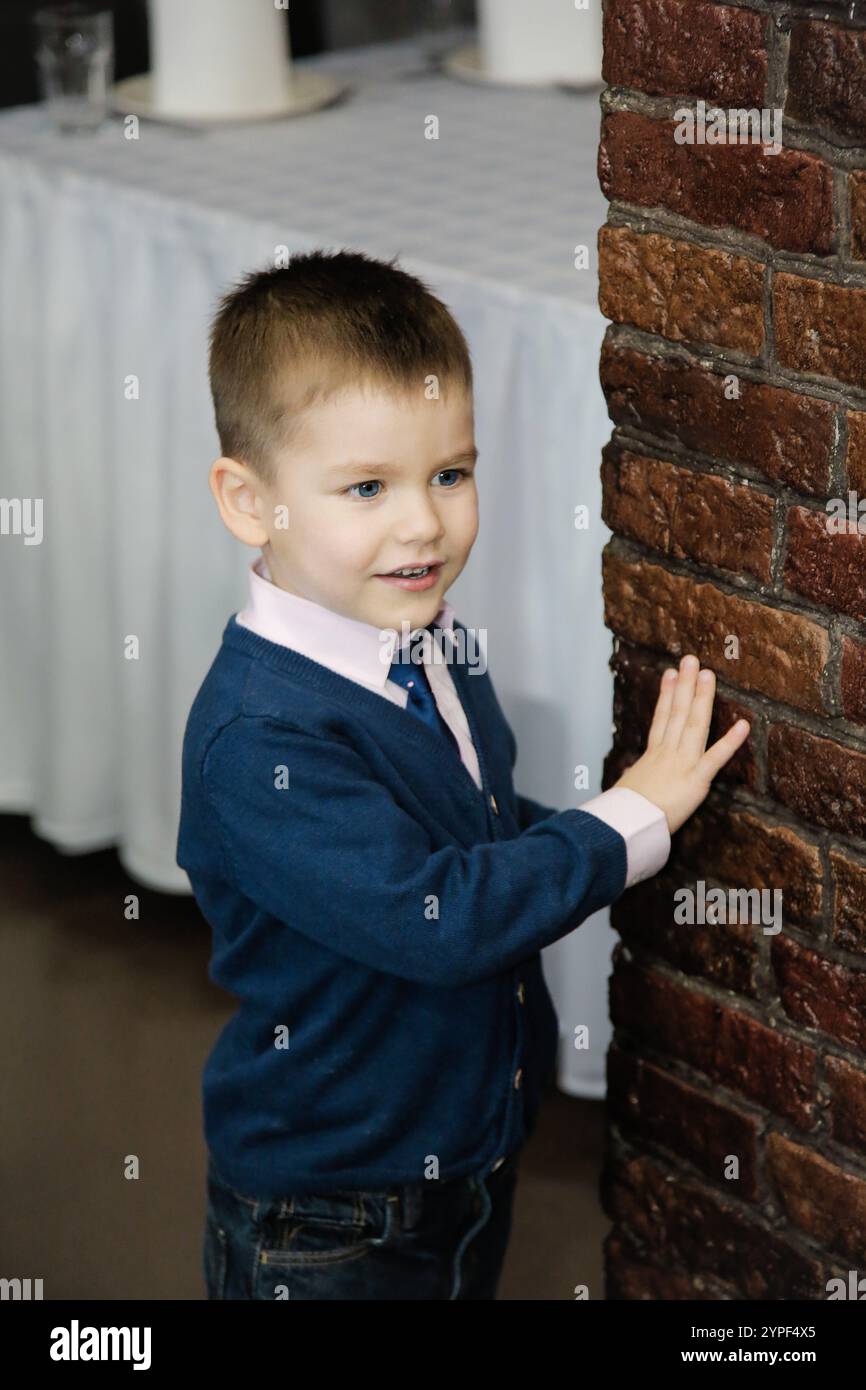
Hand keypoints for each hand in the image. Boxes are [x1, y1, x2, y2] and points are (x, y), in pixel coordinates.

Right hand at [614, 655, 749, 835]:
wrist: (624, 826)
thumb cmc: (621, 816)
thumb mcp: (624, 792)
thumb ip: (632, 782)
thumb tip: (628, 780)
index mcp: (650, 757)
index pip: (660, 720)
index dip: (666, 696)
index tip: (669, 674)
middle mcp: (666, 754)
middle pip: (675, 713)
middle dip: (684, 685)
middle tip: (691, 660)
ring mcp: (681, 764)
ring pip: (692, 725)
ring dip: (701, 698)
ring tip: (707, 674)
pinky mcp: (695, 781)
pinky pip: (715, 759)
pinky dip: (730, 742)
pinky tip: (744, 725)